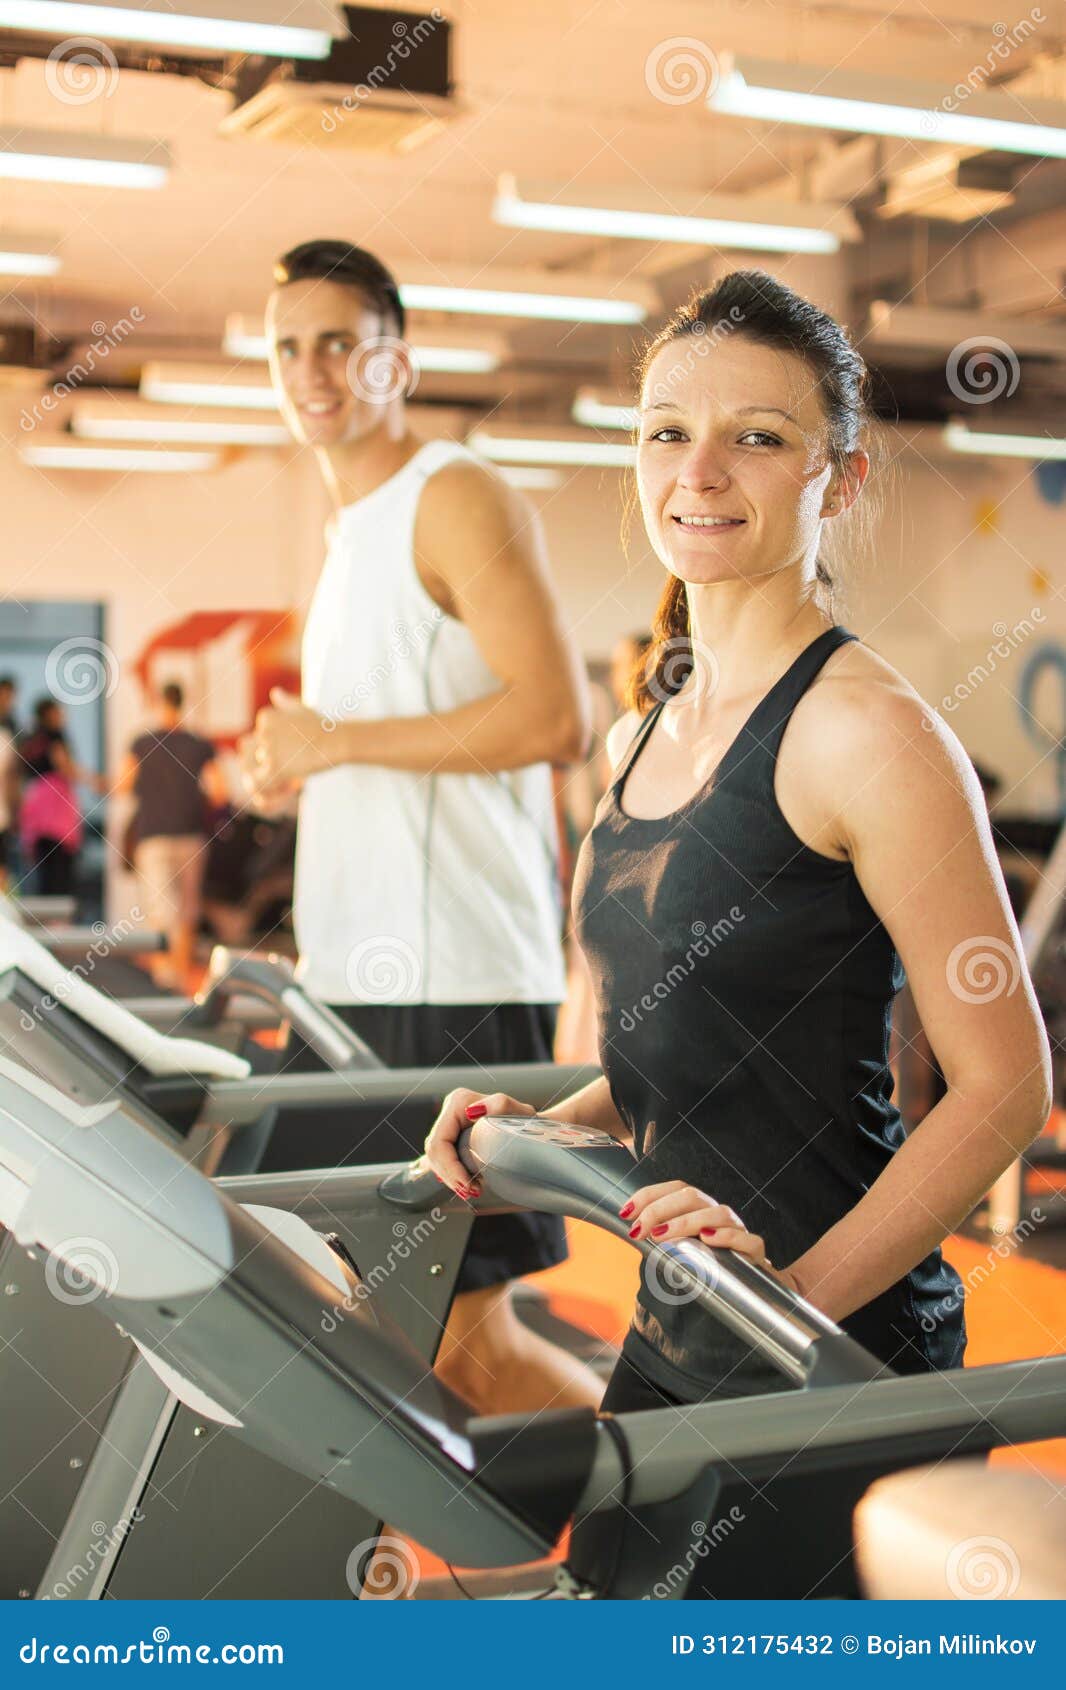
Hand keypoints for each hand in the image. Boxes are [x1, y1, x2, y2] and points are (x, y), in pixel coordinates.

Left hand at [243, 688, 334, 793]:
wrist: (336, 741)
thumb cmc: (322, 726)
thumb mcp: (302, 709)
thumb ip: (285, 702)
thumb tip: (274, 692)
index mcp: (266, 716)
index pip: (259, 737)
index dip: (274, 745)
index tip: (292, 747)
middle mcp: (263, 730)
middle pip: (257, 751)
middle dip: (272, 758)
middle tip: (293, 760)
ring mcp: (268, 748)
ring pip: (258, 766)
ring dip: (272, 770)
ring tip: (292, 770)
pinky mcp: (274, 766)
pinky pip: (260, 781)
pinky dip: (270, 785)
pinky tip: (288, 782)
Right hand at [423, 1090, 534, 1196]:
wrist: (533, 1127)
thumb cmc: (526, 1120)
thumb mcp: (520, 1111)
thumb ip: (500, 1104)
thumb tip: (473, 1111)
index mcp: (458, 1102)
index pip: (439, 1141)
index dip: (449, 1166)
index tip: (466, 1184)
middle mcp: (450, 1112)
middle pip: (435, 1151)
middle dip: (450, 1175)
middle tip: (471, 1192)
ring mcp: (451, 1125)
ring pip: (437, 1158)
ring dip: (452, 1178)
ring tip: (474, 1190)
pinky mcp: (454, 1139)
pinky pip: (445, 1160)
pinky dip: (456, 1175)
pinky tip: (470, 1183)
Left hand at [618, 1180, 803, 1295]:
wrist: (748, 1290)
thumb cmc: (708, 1268)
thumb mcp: (680, 1251)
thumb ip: (661, 1241)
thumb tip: (633, 1232)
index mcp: (699, 1208)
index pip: (675, 1189)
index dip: (649, 1195)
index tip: (626, 1212)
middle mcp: (717, 1213)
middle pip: (691, 1196)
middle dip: (659, 1209)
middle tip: (638, 1229)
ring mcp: (738, 1229)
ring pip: (717, 1213)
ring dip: (685, 1222)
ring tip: (661, 1236)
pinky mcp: (754, 1251)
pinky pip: (747, 1239)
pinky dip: (727, 1236)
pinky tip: (708, 1239)